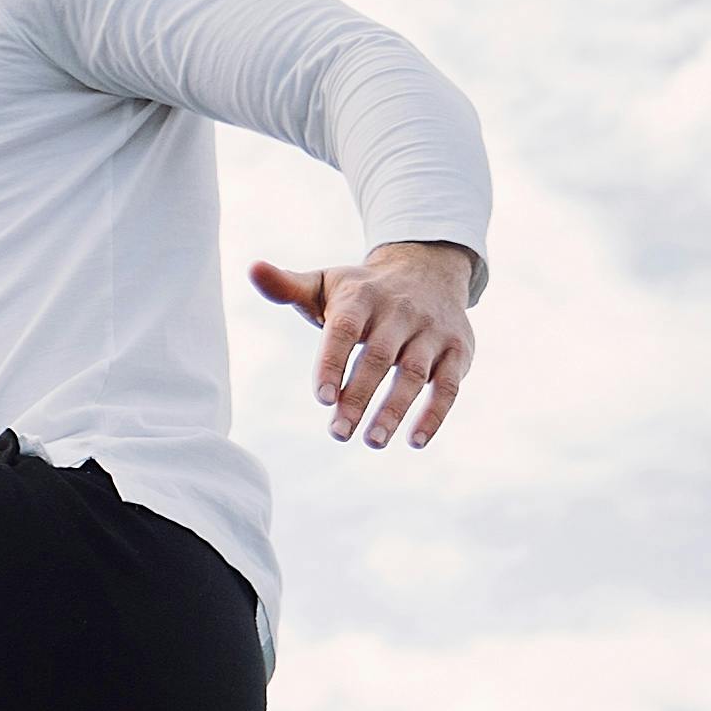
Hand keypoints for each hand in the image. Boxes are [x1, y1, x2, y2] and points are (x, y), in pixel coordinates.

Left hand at [251, 244, 477, 448]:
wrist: (427, 269)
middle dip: (359, 397)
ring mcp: (432, 331)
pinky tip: (415, 440)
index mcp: (362, 297)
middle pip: (378, 357)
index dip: (333, 362)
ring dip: (394, 410)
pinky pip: (449, 385)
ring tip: (372, 441)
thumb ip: (287, 286)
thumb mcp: (325, 284)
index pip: (344, 330)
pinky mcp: (458, 350)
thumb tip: (253, 269)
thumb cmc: (362, 290)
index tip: (322, 398)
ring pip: (414, 373)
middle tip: (338, 433)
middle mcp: (400, 311)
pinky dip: (435, 413)